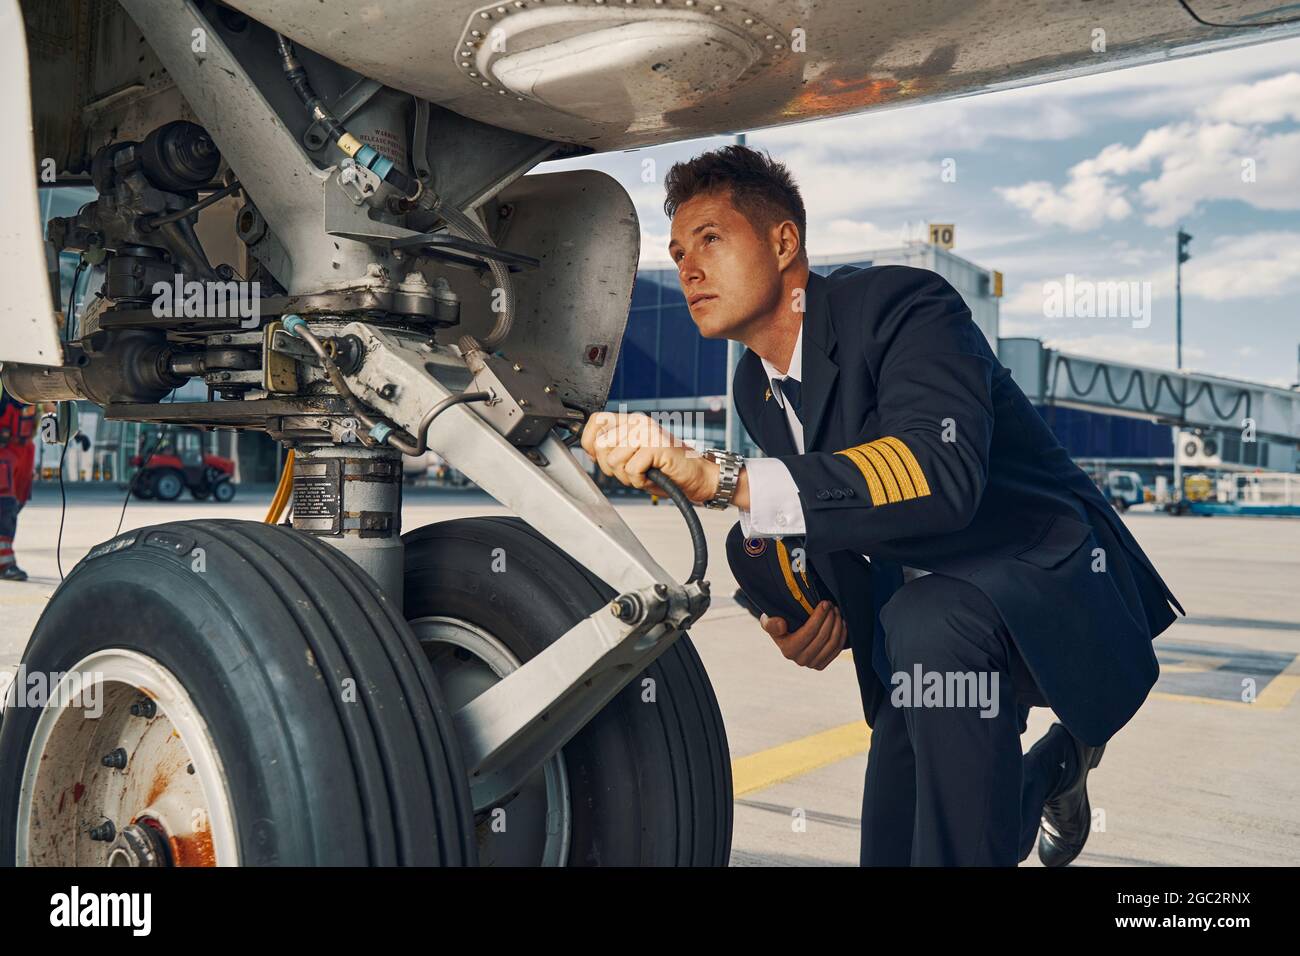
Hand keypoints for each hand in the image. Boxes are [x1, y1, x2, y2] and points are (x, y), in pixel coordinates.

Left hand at [580, 411, 717, 503]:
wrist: (697, 476)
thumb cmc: (665, 470)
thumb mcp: (632, 458)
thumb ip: (612, 450)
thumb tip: (589, 450)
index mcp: (631, 421)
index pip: (596, 421)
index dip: (589, 443)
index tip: (599, 457)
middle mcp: (638, 422)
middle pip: (601, 445)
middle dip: (610, 467)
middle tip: (630, 471)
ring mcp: (647, 432)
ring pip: (614, 459)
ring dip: (626, 476)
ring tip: (644, 473)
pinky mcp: (655, 445)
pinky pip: (631, 469)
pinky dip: (639, 480)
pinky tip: (652, 476)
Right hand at [760, 601, 846, 669]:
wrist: (784, 637)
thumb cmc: (778, 625)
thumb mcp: (768, 621)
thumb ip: (770, 623)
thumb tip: (782, 625)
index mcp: (788, 650)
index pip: (810, 632)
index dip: (820, 616)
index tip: (825, 602)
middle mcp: (800, 660)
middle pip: (823, 637)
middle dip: (830, 618)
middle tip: (832, 605)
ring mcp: (812, 665)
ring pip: (832, 643)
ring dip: (838, 625)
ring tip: (837, 611)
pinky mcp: (822, 665)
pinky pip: (837, 650)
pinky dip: (842, 635)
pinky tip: (842, 623)